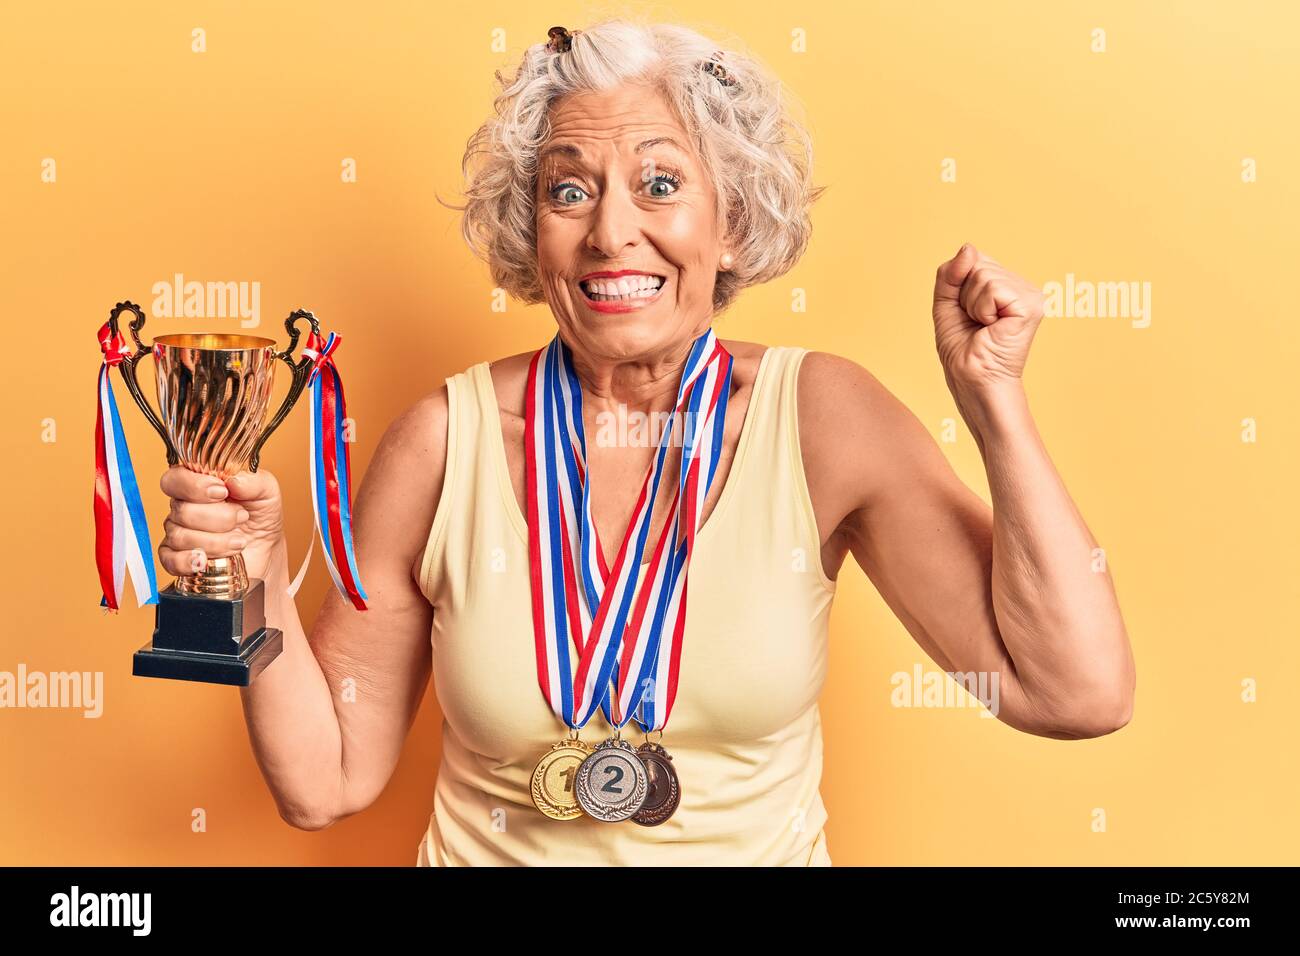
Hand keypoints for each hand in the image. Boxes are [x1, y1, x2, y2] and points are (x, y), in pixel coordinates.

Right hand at [158, 466, 284, 581]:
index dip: (194, 485)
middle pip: (181, 510)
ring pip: (180, 536)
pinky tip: (206, 561)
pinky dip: (188, 561)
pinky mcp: (179, 558)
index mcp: (197, 484)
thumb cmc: (260, 515)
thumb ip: (254, 481)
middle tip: (242, 517)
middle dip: (218, 517)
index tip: (222, 492)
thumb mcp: (266, 492)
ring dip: (215, 541)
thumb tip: (233, 481)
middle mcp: (183, 507)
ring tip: (239, 541)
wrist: (266, 549)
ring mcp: (179, 533)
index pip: (174, 478)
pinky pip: (170, 560)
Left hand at [932, 243, 1044, 395]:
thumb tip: (968, 247)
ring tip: (984, 326)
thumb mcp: (946, 304)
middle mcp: (1021, 286)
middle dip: (964, 295)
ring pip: (983, 274)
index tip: (965, 313)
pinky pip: (992, 288)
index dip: (958, 285)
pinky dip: (982, 309)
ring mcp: (1029, 294)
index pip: (973, 259)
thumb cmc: (962, 349)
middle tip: (976, 323)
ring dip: (972, 305)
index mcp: (1005, 285)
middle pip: (977, 264)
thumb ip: (951, 273)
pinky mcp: (1032, 304)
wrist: (972, 379)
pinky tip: (992, 327)